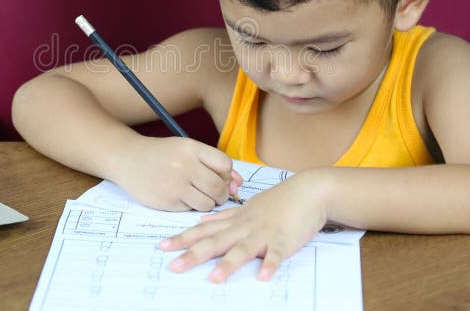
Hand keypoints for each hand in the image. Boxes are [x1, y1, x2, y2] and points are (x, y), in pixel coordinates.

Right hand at [115, 136, 242, 211]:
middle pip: (218, 187)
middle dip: (221, 193)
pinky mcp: (166, 202)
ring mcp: (174, 185)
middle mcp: (184, 166)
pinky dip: (190, 205)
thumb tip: (238, 184)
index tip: (219, 176)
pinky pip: (190, 209)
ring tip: (196, 193)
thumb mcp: (187, 149)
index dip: (226, 174)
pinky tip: (180, 196)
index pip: (225, 165)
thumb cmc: (162, 154)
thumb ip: (213, 164)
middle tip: (213, 192)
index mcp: (191, 148)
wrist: (128, 159)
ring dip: (207, 202)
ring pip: (207, 203)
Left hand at [158, 169, 327, 281]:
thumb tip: (204, 219)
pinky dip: (270, 265)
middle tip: (174, 267)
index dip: (182, 238)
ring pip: (243, 249)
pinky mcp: (284, 240)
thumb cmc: (278, 201)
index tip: (162, 247)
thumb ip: (226, 216)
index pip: (203, 229)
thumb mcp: (247, 207)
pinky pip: (276, 254)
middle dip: (193, 255)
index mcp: (235, 220)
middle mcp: (244, 227)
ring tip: (214, 279)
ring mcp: (264, 233)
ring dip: (229, 264)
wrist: (307, 191)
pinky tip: (263, 277)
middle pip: (215, 241)